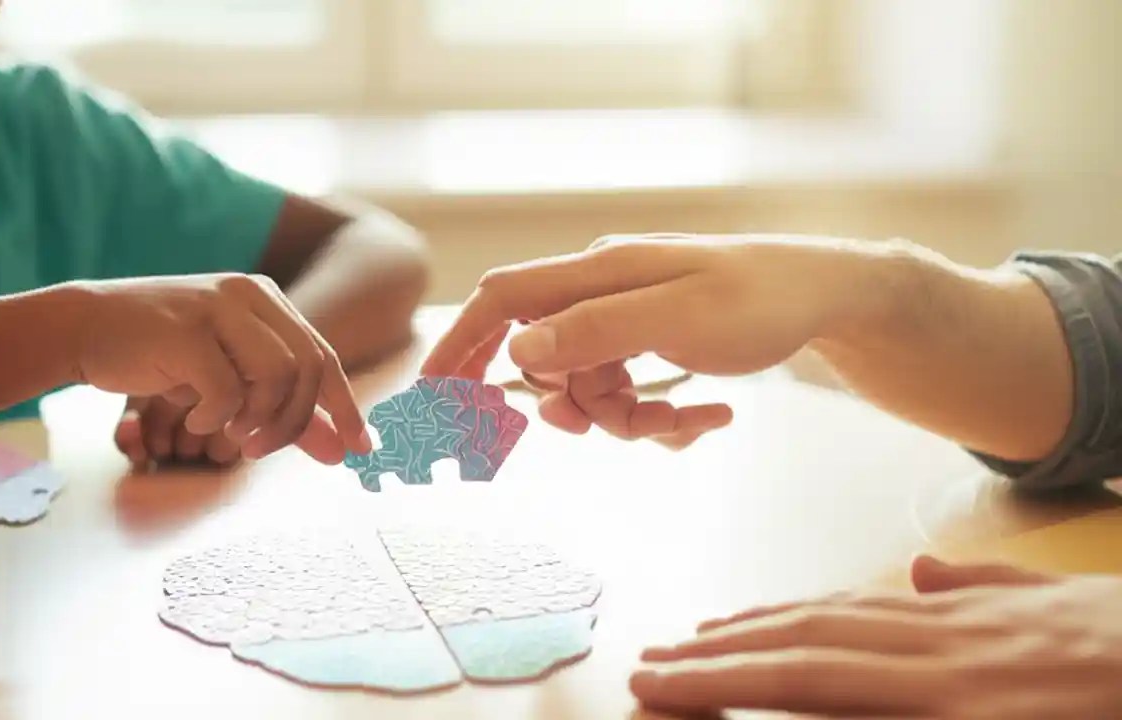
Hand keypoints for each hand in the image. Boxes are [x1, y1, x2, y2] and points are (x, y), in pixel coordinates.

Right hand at [71, 273, 370, 462]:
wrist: (85, 328)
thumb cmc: (162, 355)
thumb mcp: (231, 379)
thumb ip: (287, 412)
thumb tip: (343, 451)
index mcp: (267, 299)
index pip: (324, 356)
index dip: (344, 407)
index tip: (360, 449)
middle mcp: (249, 294)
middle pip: (308, 369)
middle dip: (294, 422)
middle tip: (260, 450)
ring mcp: (218, 307)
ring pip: (277, 376)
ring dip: (259, 420)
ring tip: (229, 434)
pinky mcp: (185, 329)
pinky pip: (227, 388)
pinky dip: (216, 417)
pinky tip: (193, 420)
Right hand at [423, 234, 881, 444]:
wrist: (829, 297)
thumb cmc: (758, 297)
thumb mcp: (677, 316)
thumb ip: (595, 330)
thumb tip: (519, 349)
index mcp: (597, 272)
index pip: (503, 299)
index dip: (459, 343)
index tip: (431, 394)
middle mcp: (602, 294)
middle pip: (546, 360)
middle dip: (573, 406)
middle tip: (607, 427)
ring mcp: (627, 321)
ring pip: (591, 388)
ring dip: (630, 419)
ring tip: (689, 419)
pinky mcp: (653, 344)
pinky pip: (630, 395)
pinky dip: (661, 417)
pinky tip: (710, 414)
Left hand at [631, 555, 1121, 717]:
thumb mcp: (1049, 599)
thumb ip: (979, 588)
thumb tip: (915, 571)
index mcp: (952, 618)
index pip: (833, 617)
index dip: (760, 623)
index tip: (705, 630)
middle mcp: (938, 646)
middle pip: (803, 642)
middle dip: (717, 654)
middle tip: (649, 665)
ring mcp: (951, 689)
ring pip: (815, 674)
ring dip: (729, 678)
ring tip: (663, 685)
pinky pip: (863, 718)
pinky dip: (807, 718)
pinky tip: (749, 719)